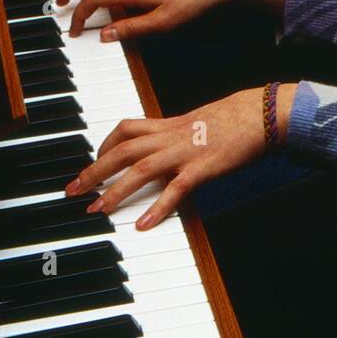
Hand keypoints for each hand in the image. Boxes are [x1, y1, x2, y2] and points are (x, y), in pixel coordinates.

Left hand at [65, 85, 297, 228]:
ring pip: (140, 168)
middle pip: (122, 149)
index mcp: (170, 124)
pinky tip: (143, 225)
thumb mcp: (200, 122)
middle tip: (73, 190)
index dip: (104, 145)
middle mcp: (172, 136)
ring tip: (96, 209)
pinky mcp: (203, 168)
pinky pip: (175, 189)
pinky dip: (157, 207)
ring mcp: (186, 152)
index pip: (126, 129)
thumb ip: (180, 134)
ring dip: (114, 189)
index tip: (92, 160)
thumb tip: (166, 147)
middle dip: (93, 169)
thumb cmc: (236, 117)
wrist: (263, 112)